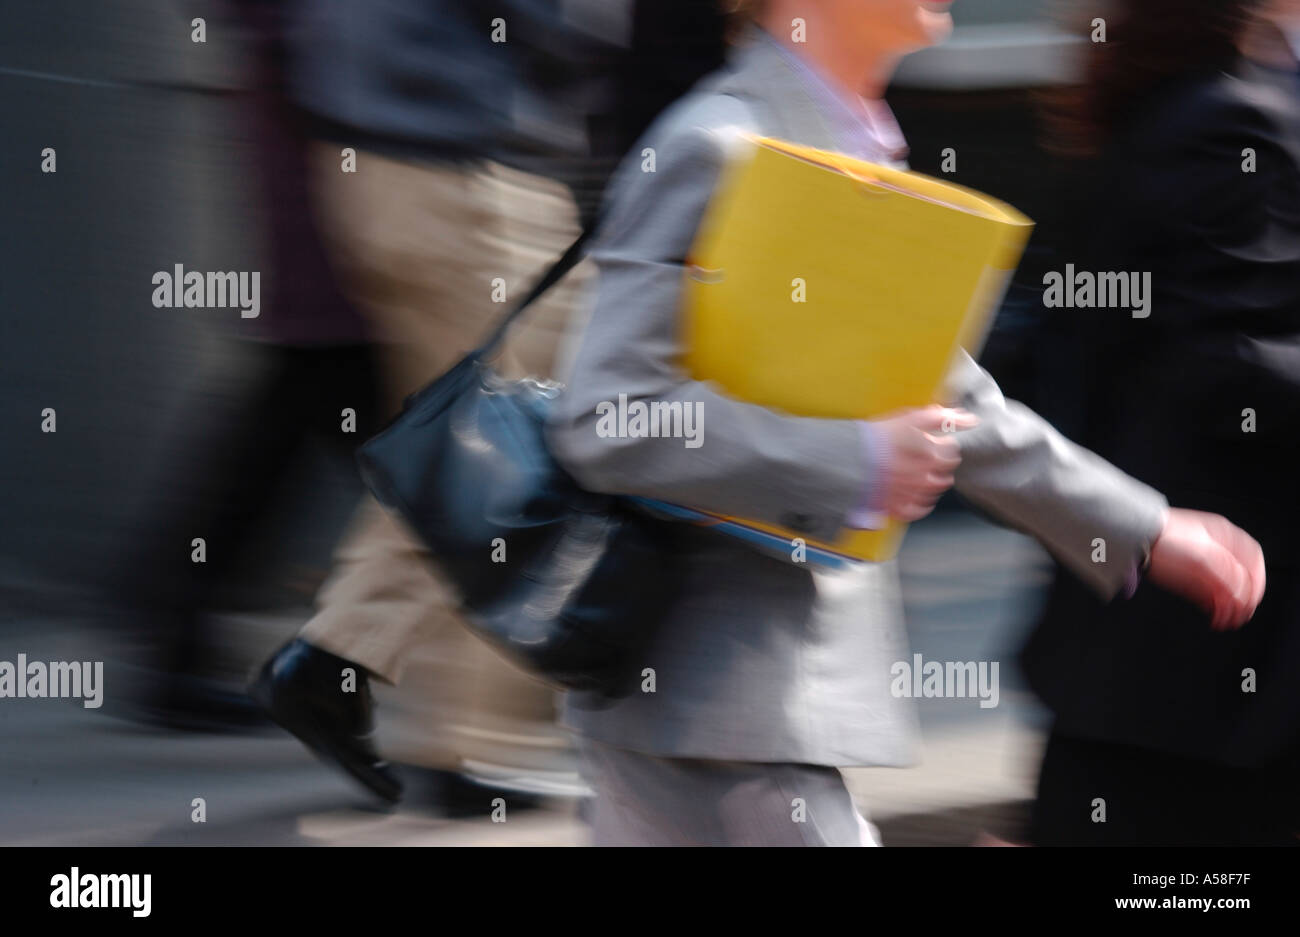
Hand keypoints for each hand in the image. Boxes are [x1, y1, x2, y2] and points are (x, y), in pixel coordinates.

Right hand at [870, 405, 978, 521]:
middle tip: (925, 456)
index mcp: (931, 454)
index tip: (933, 440)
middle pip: (945, 472)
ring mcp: (911, 494)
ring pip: (934, 492)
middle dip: (940, 463)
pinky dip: (921, 504)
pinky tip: (917, 496)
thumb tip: (969, 419)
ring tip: (921, 473)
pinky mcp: (896, 507)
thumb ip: (942, 417)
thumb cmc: (878, 435)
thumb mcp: (911, 418)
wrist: (846, 457)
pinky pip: (917, 511)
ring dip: (932, 482)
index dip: (942, 443)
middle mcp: (925, 477)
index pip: (951, 450)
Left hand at [1147, 508, 1265, 629]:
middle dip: (1243, 598)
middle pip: (1239, 577)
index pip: (1252, 559)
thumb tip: (1243, 594)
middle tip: (1241, 615)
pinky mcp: (1187, 575)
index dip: (1257, 579)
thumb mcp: (1204, 555)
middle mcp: (1215, 549)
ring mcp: (1201, 563)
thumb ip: (1227, 573)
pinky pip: (1207, 594)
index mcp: (1224, 536)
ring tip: (1226, 621)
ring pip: (1224, 588)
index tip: (1254, 598)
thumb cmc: (1165, 539)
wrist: (1134, 539)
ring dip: (1229, 607)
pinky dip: (1214, 607)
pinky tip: (1215, 617)